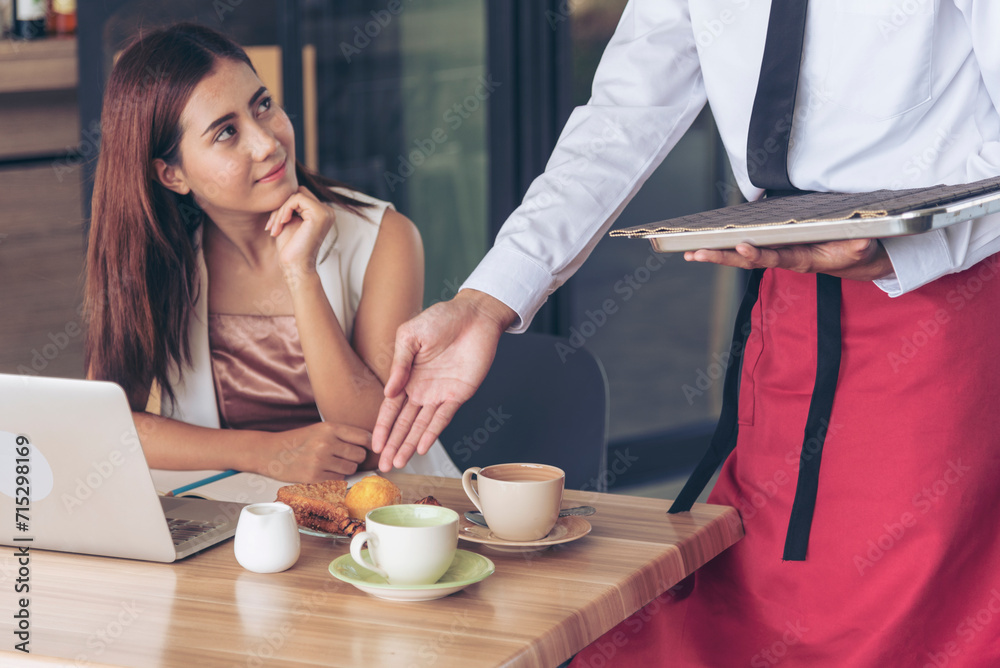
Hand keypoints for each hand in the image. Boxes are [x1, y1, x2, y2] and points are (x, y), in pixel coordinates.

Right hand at [261, 422, 370, 482]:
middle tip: (345, 457)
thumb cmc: (298, 440)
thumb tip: (370, 443)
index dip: (370, 444)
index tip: (370, 448)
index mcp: (329, 428)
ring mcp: (320, 461)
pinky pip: (338, 480)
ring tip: (332, 463)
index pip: (363, 437)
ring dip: (346, 469)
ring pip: (351, 469)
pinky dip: (334, 477)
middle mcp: (326, 443)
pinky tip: (323, 471)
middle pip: (359, 455)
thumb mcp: (319, 429)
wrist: (270, 452)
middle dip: (356, 458)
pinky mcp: (314, 477)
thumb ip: (342, 435)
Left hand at [265, 186, 334, 286]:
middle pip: (299, 192)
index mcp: (323, 213)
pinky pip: (296, 199)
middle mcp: (328, 211)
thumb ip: (290, 206)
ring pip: (296, 195)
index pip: (301, 196)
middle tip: (272, 225)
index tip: (273, 224)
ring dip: (280, 211)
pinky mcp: (319, 214)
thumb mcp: (289, 221)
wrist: (295, 266)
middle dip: (281, 207)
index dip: (284, 206)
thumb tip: (282, 188)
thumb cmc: (290, 248)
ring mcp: (326, 212)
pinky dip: (283, 211)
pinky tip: (280, 225)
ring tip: (274, 228)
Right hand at [372, 290, 516, 471]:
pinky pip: (443, 418)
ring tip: (399, 463)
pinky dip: (432, 433)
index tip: (374, 445)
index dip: (382, 427)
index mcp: (406, 375)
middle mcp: (421, 389)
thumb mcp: (409, 335)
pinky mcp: (458, 394)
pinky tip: (421, 447)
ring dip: (409, 444)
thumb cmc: (441, 318)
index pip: (390, 408)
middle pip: (404, 423)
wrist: (474, 316)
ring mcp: (439, 394)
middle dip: (393, 444)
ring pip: (421, 426)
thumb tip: (389, 393)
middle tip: (384, 466)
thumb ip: (399, 364)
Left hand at [684, 239, 892, 280]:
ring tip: (690, 253)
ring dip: (717, 254)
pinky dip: (728, 246)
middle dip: (722, 258)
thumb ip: (859, 248)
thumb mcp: (862, 250)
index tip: (742, 246)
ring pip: (743, 255)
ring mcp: (778, 253)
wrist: (854, 259)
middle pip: (748, 260)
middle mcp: (784, 258)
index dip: (759, 254)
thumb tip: (861, 244)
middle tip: (695, 254)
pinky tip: (708, 243)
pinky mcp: (776, 245)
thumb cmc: (854, 252)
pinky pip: (748, 246)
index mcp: (802, 259)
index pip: (776, 258)